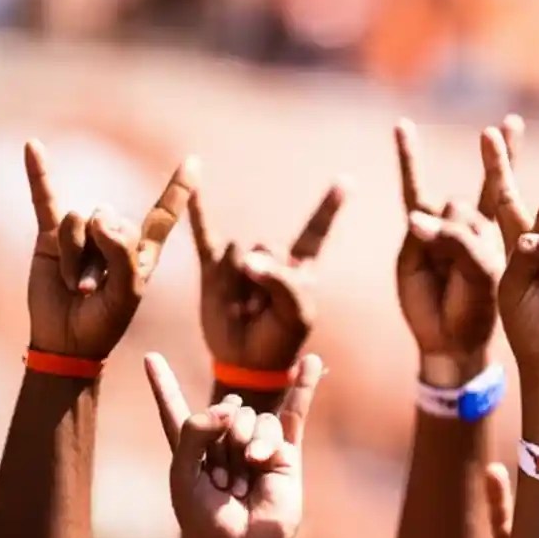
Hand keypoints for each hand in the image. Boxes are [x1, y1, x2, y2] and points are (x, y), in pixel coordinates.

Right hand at [24, 140, 195, 358]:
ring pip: (80, 221)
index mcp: (143, 249)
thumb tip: (98, 216)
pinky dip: (38, 173)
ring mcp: (83, 233)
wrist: (68, 339)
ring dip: (76, 259)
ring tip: (77, 285)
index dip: (179, 188)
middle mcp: (114, 235)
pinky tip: (32, 146)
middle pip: (112, 219)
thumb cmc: (105, 320)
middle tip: (95, 289)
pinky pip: (45, 198)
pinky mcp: (51, 236)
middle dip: (101, 256)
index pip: (164, 214)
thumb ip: (121, 252)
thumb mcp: (127, 292)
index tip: (195, 162)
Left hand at [145, 352, 323, 537]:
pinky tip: (313, 362)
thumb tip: (232, 402)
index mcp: (192, 450)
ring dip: (248, 448)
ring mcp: (257, 445)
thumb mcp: (183, 480)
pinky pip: (295, 413)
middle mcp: (225, 442)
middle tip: (224, 482)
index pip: (174, 409)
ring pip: (253, 417)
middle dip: (223, 439)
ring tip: (247, 481)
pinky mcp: (286, 453)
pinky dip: (305, 386)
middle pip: (224, 409)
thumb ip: (194, 434)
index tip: (149, 357)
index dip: (162, 384)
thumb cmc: (208, 524)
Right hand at [189, 181, 344, 370]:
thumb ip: (279, 283)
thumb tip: (247, 261)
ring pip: (239, 253)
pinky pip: (204, 235)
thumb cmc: (280, 338)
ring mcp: (242, 262)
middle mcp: (272, 258)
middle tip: (263, 311)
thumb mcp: (295, 314)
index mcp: (300, 266)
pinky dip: (198, 208)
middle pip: (268, 246)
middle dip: (265, 278)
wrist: (247, 361)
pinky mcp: (215, 269)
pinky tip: (192, 176)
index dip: (330, 206)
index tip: (346, 181)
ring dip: (241, 286)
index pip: (316, 231)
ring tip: (244, 310)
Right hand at [395, 119, 522, 384]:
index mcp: (501, 230)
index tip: (513, 121)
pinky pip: (412, 192)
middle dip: (469, 236)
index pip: (508, 186)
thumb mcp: (482, 274)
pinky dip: (409, 160)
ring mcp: (446, 225)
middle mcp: (476, 221)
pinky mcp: (417, 233)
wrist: (449, 337)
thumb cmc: (475, 309)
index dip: (511, 156)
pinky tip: (403, 128)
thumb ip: (461, 242)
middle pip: (474, 203)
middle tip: (469, 267)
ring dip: (448, 240)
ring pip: (448, 208)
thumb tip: (418, 219)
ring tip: (450, 273)